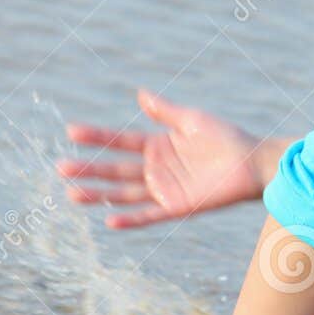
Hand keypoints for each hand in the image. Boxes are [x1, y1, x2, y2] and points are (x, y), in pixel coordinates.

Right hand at [56, 88, 273, 228]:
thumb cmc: (227, 138)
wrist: (253, 163)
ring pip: (125, 194)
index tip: (71, 131)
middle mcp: (156, 169)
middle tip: (60, 166)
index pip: (120, 142)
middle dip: (89, 169)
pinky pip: (150, 215)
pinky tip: (109, 220)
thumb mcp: (192, 120)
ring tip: (72, 194)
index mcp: (157, 145)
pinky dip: (131, 219)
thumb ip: (164, 111)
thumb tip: (139, 93)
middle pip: (116, 170)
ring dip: (99, 195)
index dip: (97, 137)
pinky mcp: (177, 207)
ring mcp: (165, 189)